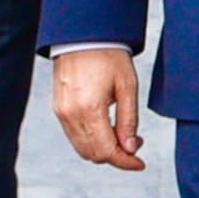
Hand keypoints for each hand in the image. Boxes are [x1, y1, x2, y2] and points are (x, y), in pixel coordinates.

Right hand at [53, 45, 145, 170]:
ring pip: (82, 148)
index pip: (107, 151)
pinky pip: (74, 135)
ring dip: (103, 150)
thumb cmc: (107, 55)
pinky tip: (106, 129)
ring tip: (122, 136)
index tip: (140, 163)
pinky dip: (91, 140)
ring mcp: (61, 112)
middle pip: (93, 154)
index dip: (126, 162)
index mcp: (89, 109)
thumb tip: (131, 148)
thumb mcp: (127, 87)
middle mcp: (71, 114)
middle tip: (134, 145)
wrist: (83, 34)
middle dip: (116, 157)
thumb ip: (129, 121)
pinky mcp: (58, 108)